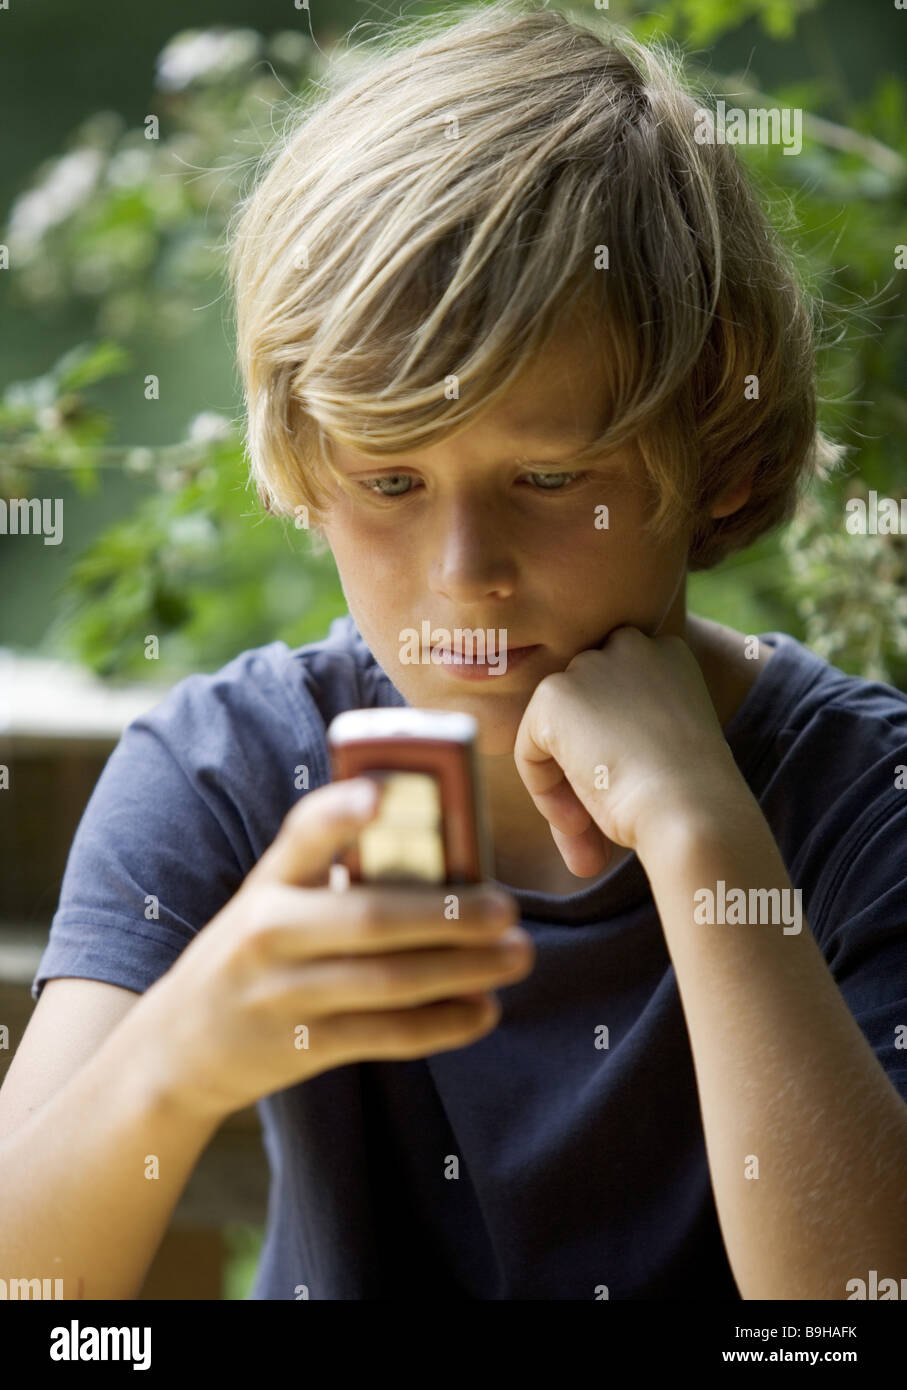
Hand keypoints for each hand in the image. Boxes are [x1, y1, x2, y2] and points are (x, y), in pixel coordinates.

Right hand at [148, 778, 533, 1120]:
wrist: (179, 1045)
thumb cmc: (252, 951)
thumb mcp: (272, 900)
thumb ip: (335, 876)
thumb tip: (447, 858)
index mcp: (267, 881)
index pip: (301, 834)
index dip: (340, 813)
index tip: (380, 794)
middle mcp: (269, 932)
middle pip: (368, 918)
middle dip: (448, 913)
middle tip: (507, 907)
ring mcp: (283, 995)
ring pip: (388, 982)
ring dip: (462, 969)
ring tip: (516, 955)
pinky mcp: (302, 1048)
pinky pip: (386, 1036)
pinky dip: (443, 1023)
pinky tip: (483, 1010)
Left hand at [512, 626, 740, 875]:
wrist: (692, 812)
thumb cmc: (691, 800)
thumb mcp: (664, 759)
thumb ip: (622, 748)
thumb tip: (579, 794)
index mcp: (668, 656)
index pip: (616, 699)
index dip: (612, 754)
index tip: (626, 802)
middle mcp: (630, 646)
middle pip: (584, 712)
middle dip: (583, 773)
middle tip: (594, 833)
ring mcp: (591, 665)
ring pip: (556, 731)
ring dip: (565, 787)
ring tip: (586, 834)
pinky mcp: (555, 694)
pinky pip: (530, 747)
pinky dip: (544, 791)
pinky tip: (577, 820)